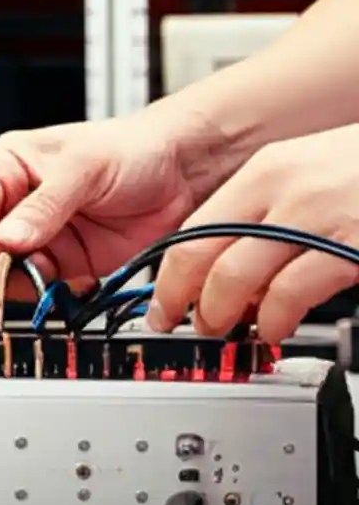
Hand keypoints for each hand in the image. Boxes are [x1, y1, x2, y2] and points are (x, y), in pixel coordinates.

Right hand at [0, 112, 225, 296]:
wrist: (184, 173)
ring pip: (5, 272)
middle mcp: (16, 204)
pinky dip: (48, 293)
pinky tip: (71, 281)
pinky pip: (39, 288)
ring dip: (21, 283)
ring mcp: (39, 236)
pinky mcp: (64, 263)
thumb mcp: (85, 167)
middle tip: (15, 275)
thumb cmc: (134, 149)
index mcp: (7, 167)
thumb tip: (6, 240)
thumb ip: (44, 205)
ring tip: (49, 275)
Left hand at [149, 124, 358, 343]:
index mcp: (267, 171)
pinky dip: (276, 319)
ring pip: (238, 277)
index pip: (195, 229)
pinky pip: (293, 292)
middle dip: (186, 301)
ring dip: (224, 315)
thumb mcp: (309, 176)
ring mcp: (319, 216)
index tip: (164, 302)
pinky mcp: (352, 245)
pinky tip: (277, 328)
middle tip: (190, 326)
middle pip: (204, 255)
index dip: (170, 275)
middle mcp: (286, 189)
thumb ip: (266, 214)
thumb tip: (228, 267)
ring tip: (230, 332)